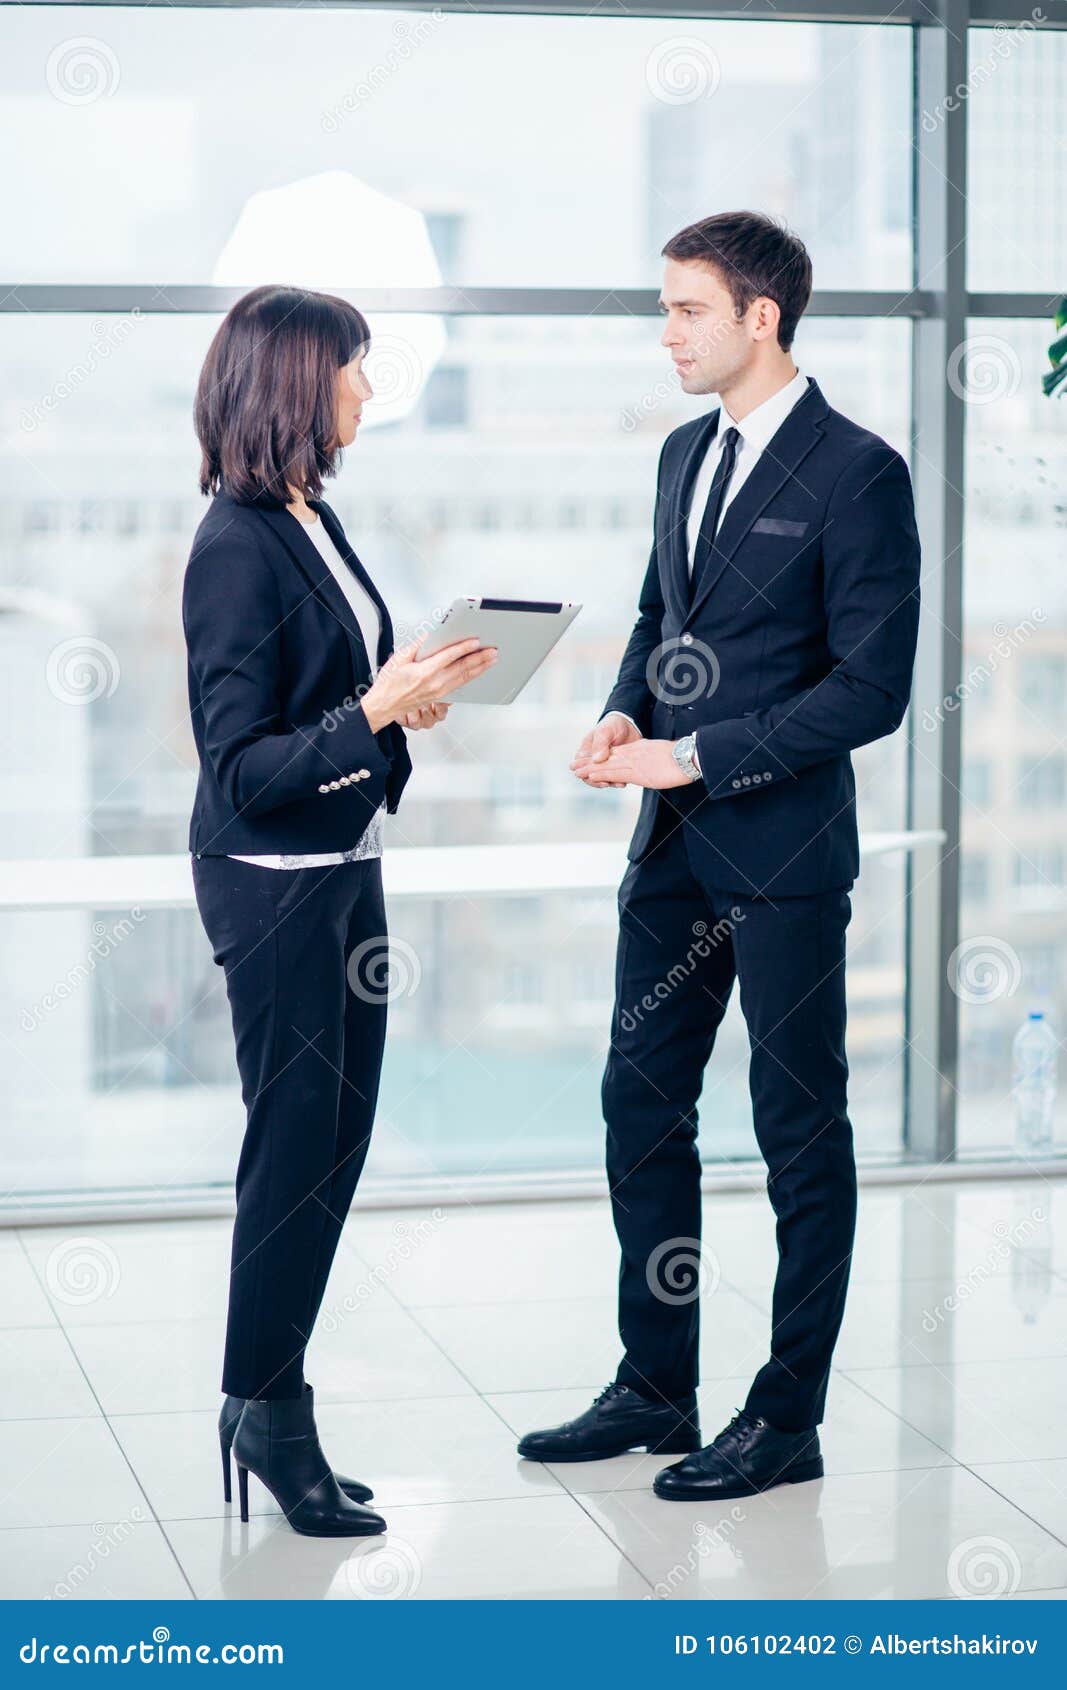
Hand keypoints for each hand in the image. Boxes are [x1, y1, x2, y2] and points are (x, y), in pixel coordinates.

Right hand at [362, 633, 496, 732]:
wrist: (384, 705)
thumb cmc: (389, 684)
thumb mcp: (399, 658)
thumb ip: (417, 646)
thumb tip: (431, 636)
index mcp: (424, 672)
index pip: (449, 657)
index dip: (464, 648)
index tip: (475, 641)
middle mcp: (435, 683)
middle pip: (462, 669)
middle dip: (480, 658)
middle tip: (492, 650)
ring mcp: (439, 692)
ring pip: (464, 678)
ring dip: (480, 668)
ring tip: (491, 659)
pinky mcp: (440, 696)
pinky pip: (459, 685)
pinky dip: (471, 677)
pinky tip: (478, 672)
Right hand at [570, 713, 641, 787]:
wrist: (630, 726)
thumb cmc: (613, 725)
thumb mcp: (605, 730)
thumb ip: (600, 744)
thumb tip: (596, 760)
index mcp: (586, 752)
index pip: (580, 767)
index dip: (585, 773)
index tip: (593, 776)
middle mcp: (593, 761)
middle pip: (590, 777)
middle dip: (598, 781)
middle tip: (607, 783)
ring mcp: (605, 766)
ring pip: (603, 779)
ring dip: (609, 782)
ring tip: (618, 784)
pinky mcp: (616, 769)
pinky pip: (614, 778)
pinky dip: (618, 781)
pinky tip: (623, 783)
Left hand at [573, 737, 695, 790]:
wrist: (687, 757)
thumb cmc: (680, 759)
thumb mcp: (661, 756)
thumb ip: (650, 760)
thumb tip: (647, 767)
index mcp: (639, 749)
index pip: (616, 753)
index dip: (601, 756)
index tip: (588, 760)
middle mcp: (633, 753)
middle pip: (607, 757)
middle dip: (590, 762)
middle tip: (575, 765)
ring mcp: (634, 762)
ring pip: (607, 765)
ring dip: (590, 769)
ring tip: (577, 771)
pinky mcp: (637, 772)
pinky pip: (615, 773)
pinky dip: (601, 774)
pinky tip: (591, 776)